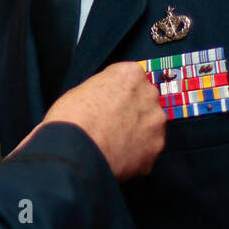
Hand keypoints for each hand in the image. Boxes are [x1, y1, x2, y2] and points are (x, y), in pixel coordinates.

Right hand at [41, 61, 165, 180]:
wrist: (76, 152)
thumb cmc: (72, 120)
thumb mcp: (82, 89)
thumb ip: (104, 90)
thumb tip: (106, 99)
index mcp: (131, 74)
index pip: (132, 78)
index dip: (119, 92)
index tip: (111, 102)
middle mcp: (149, 94)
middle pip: (145, 100)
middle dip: (132, 110)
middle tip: (113, 123)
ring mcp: (156, 121)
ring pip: (150, 124)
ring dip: (137, 131)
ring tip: (115, 142)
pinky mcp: (156, 146)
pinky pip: (148, 147)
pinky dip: (138, 152)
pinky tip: (119, 154)